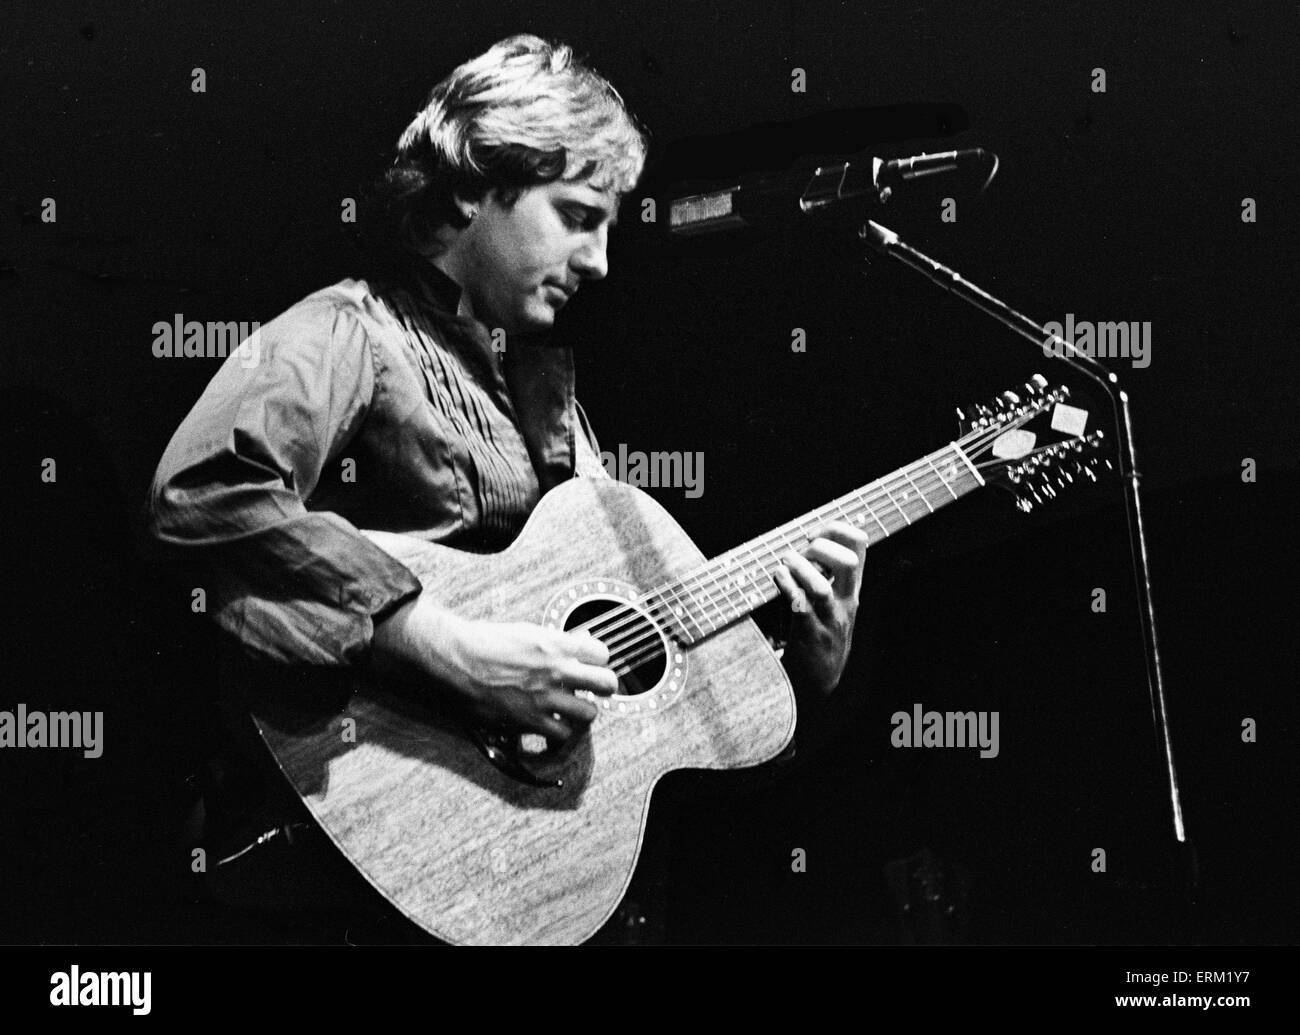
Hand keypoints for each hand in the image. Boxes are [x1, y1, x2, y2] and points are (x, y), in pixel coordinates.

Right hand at [373, 596, 617, 745]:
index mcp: (555, 645)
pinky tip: (552, 730)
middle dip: (604, 687)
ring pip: (588, 715)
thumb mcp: (525, 631)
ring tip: (572, 710)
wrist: (454, 660)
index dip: (598, 658)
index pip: (601, 652)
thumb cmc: (483, 642)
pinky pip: (559, 736)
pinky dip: (557, 735)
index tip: (593, 662)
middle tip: (596, 689)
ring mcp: (544, 699)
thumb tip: (577, 642)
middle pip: (606, 684)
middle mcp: (555, 672)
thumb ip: (555, 641)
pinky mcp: (529, 721)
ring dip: (582, 713)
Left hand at [772, 521, 869, 694]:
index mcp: (852, 589)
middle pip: (847, 562)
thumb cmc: (821, 635)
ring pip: (821, 587)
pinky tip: (778, 576)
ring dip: (800, 569)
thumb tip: (808, 541)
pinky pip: (800, 606)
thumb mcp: (835, 604)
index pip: (859, 546)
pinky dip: (787, 586)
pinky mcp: (810, 635)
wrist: (820, 684)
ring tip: (786, 561)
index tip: (812, 533)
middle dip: (822, 547)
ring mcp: (829, 620)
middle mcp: (845, 602)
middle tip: (801, 550)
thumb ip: (828, 574)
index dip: (837, 530)